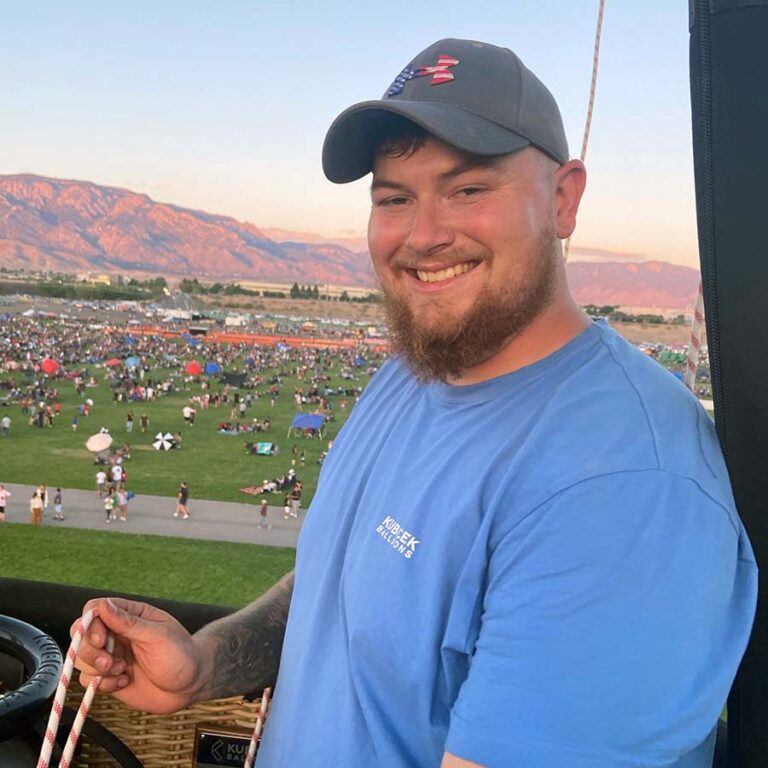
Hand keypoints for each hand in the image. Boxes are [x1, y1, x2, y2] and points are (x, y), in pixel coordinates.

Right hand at [71, 597, 210, 713]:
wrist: (191, 686)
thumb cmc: (181, 654)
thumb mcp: (157, 636)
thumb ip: (128, 623)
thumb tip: (102, 605)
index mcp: (130, 615)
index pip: (95, 609)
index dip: (90, 624)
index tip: (102, 640)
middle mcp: (117, 634)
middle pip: (81, 635)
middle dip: (90, 651)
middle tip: (110, 662)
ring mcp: (112, 656)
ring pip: (82, 659)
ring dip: (97, 669)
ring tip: (121, 671)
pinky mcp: (109, 678)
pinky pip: (89, 680)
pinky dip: (103, 684)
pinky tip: (124, 681)